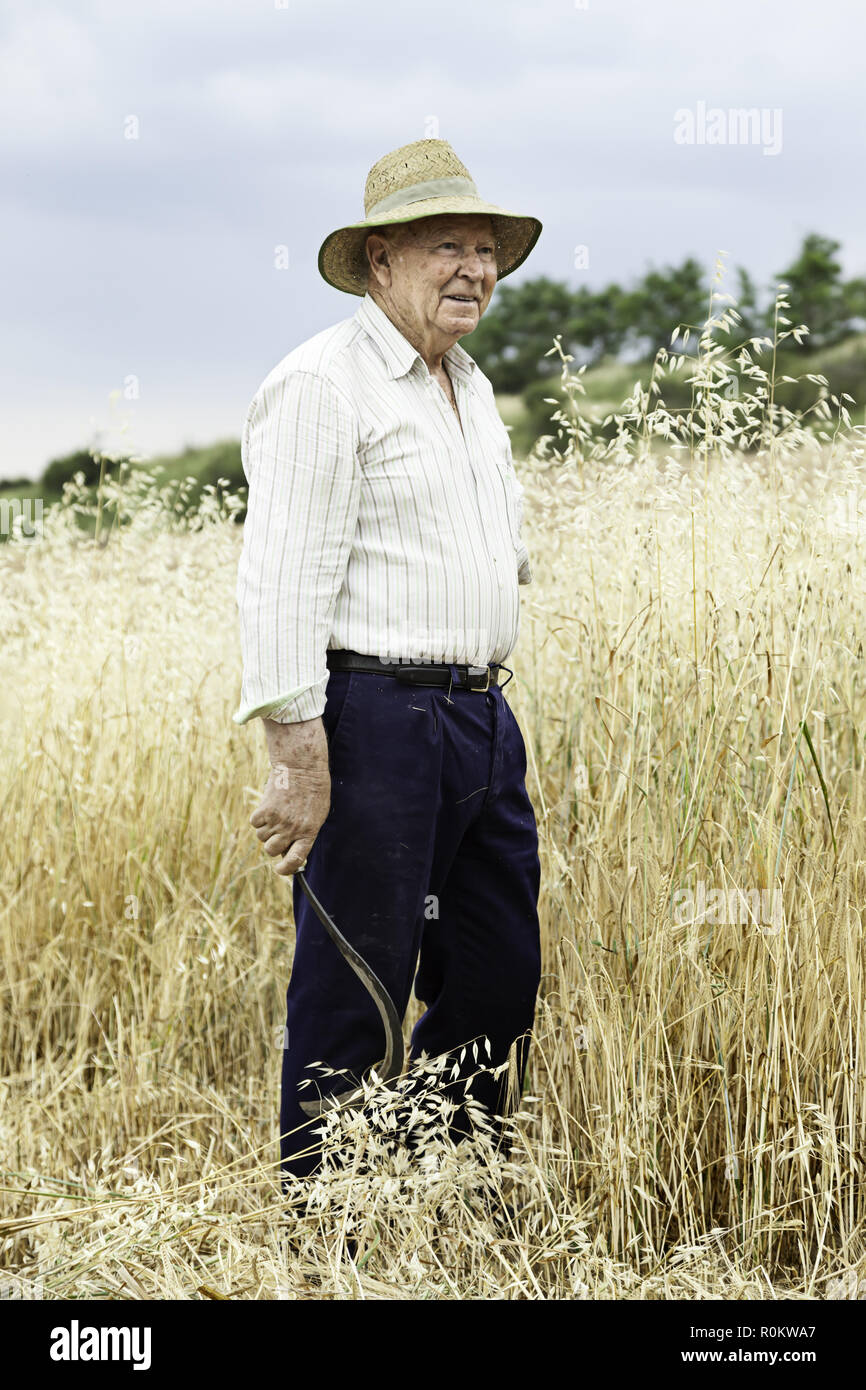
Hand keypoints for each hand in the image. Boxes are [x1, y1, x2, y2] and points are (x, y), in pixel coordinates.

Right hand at [250, 715, 330, 875]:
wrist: (302, 767)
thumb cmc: (312, 790)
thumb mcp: (316, 815)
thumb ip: (304, 833)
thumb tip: (289, 851)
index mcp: (309, 832)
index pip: (296, 860)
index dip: (286, 868)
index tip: (279, 869)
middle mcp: (292, 830)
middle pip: (271, 850)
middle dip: (272, 844)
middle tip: (276, 832)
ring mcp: (278, 821)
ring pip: (261, 837)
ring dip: (265, 829)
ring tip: (276, 812)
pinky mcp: (265, 811)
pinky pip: (254, 823)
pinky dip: (258, 817)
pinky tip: (269, 805)